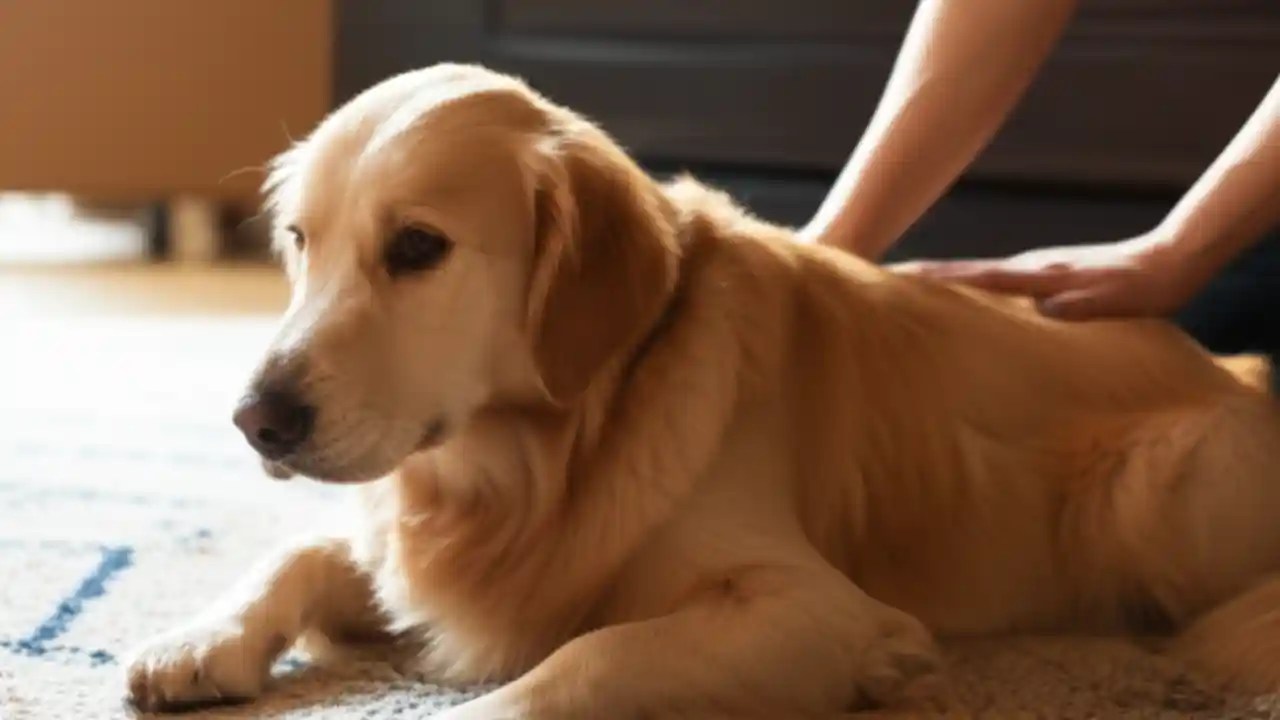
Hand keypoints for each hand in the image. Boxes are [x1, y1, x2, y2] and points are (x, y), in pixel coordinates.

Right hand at [893, 232, 1211, 320]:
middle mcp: (1025, 269)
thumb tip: (1044, 310)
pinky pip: (993, 283)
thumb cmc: (1141, 289)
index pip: (969, 277)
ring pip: (973, 277)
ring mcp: (1032, 269)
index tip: (887, 278)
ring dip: (937, 283)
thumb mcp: (1111, 302)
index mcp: (1033, 276)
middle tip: (872, 285)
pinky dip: (966, 287)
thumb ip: (1077, 306)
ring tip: (900, 292)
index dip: (928, 279)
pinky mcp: (1043, 276)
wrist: (1170, 262)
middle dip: (916, 279)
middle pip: (959, 273)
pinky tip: (957, 298)